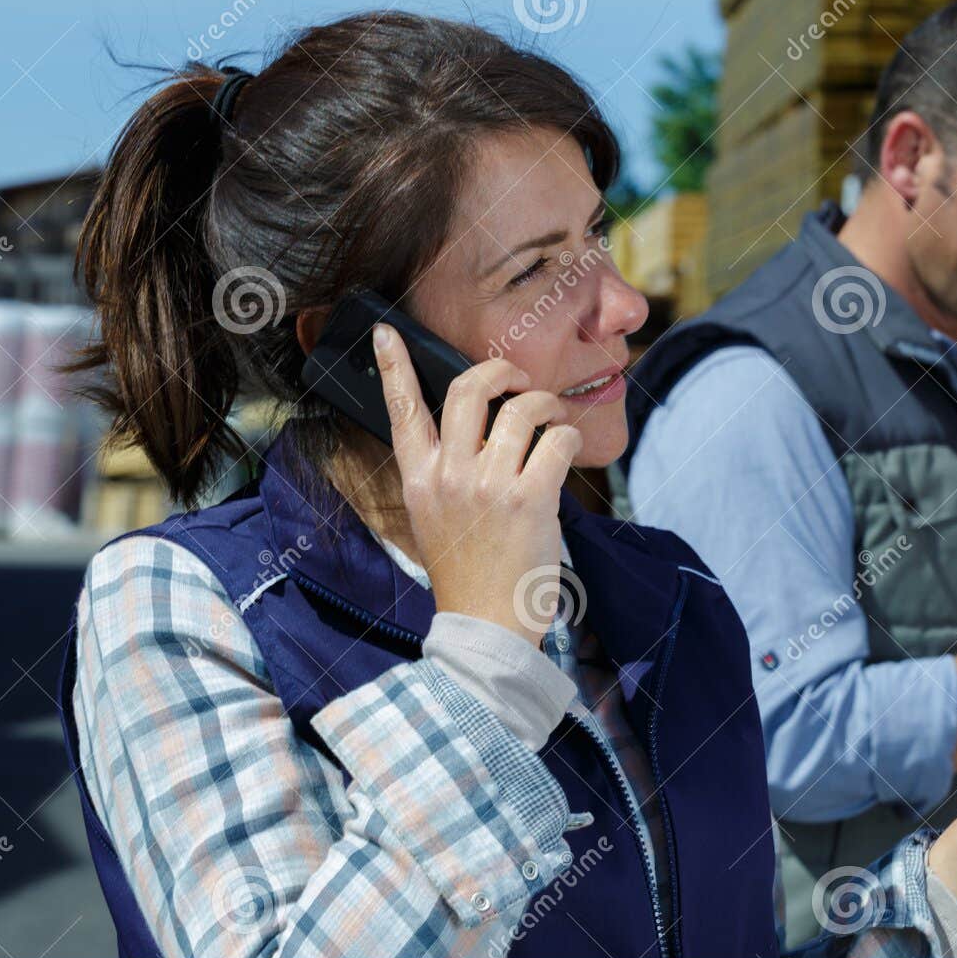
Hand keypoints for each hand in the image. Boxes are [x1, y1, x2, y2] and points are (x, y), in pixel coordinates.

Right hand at [373, 323, 581, 644]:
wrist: (486, 626)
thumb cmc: (469, 572)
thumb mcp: (434, 518)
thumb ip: (444, 473)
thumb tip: (479, 429)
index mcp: (419, 479)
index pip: (401, 410)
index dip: (394, 366)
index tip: (386, 331)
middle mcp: (449, 475)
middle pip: (469, 389)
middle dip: (501, 371)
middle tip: (519, 381)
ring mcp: (488, 484)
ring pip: (522, 408)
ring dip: (547, 405)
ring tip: (554, 422)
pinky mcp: (530, 497)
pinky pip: (557, 439)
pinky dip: (570, 437)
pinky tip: (568, 451)